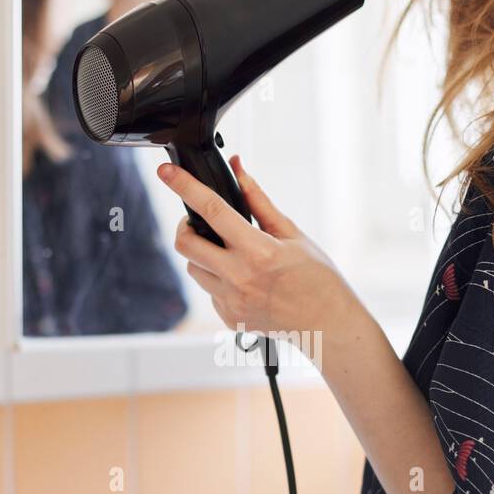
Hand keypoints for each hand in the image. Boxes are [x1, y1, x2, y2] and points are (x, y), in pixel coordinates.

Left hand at [157, 155, 358, 343]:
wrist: (327, 324)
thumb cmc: (317, 278)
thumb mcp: (291, 233)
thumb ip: (259, 201)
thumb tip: (239, 169)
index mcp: (258, 251)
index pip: (212, 211)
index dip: (185, 187)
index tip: (166, 173)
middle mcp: (240, 278)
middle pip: (186, 244)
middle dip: (185, 227)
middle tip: (199, 223)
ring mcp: (231, 302)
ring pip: (194, 269)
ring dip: (203, 255)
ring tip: (231, 255)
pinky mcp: (229, 318)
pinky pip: (209, 292)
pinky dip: (219, 280)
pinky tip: (244, 281)